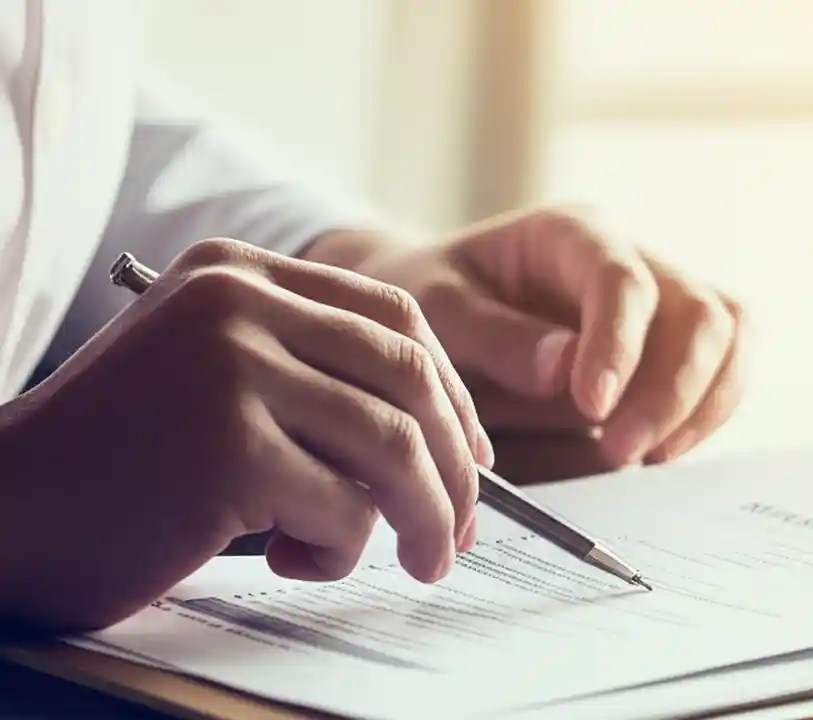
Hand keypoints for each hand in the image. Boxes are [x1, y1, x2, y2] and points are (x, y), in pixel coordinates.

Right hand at [0, 238, 487, 630]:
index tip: (474, 454)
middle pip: (408, 378)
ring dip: (425, 519)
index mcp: (240, 271)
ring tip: (420, 560)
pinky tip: (287, 559)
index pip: (395, 316)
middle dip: (455, 467)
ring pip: (394, 447)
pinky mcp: (228, 446)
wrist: (7, 509)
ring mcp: (231, 368)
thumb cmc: (126, 459)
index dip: (452, 391)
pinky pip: (344, 511)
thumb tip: (458, 445)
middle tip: (461, 529)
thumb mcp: (221, 377)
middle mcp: (237, 300)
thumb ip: (318, 379)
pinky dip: (339, 552)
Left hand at [329, 209, 746, 482]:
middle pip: (699, 308)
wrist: (441, 308)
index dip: (619, 346)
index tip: (592, 408)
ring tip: (645, 455)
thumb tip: (565, 371)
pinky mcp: (675, 338)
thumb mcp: (436, 312)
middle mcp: (630, 255)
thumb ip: (495, 338)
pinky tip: (660, 451)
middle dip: (671, 389)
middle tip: (619, 451)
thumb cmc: (433, 302)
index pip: (623, 279)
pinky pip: (726, 366)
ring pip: (730, 333)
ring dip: (702, 402)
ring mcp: (662, 294)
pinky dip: (707, 412)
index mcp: (569, 234)